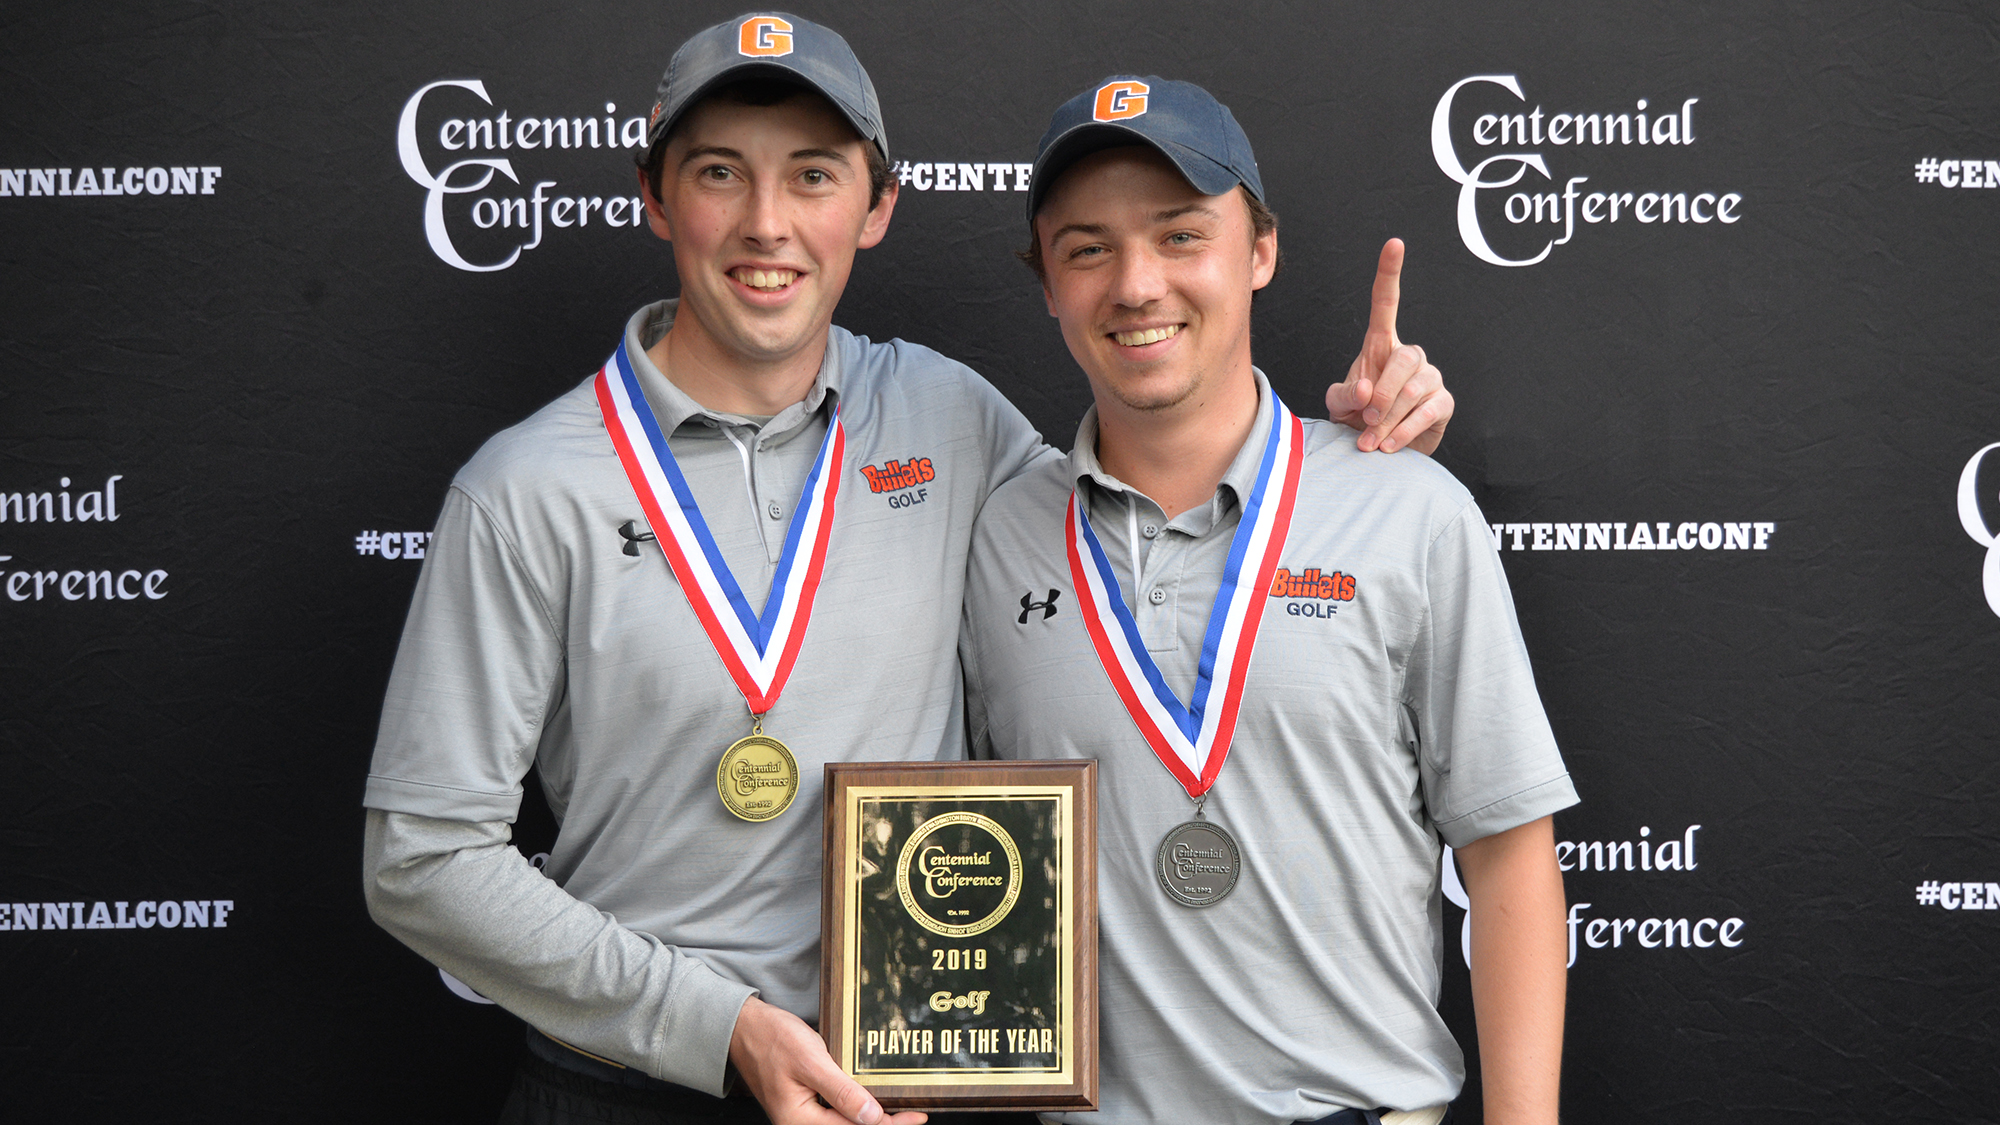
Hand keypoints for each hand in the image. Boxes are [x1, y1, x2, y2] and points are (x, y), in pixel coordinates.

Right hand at [728, 996, 928, 1124]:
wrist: (745, 1027)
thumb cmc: (772, 1039)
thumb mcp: (811, 1061)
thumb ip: (841, 1092)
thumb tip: (873, 1117)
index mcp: (799, 1122)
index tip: (916, 1118)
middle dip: (882, 1124)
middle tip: (915, 1116)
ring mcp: (802, 1117)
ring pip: (844, 1124)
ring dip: (871, 1120)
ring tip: (900, 1111)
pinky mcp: (806, 1106)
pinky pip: (836, 1114)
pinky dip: (856, 1109)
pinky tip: (873, 1103)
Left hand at [1326, 238, 1453, 454]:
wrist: (1380, 450)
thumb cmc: (1358, 418)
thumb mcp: (1340, 405)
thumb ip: (1344, 395)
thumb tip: (1368, 391)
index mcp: (1381, 345)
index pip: (1387, 302)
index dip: (1390, 273)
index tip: (1395, 244)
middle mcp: (1410, 356)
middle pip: (1403, 359)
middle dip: (1381, 394)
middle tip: (1365, 420)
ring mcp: (1430, 377)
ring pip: (1413, 389)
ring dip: (1387, 419)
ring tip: (1370, 440)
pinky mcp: (1443, 403)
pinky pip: (1427, 411)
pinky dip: (1403, 431)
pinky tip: (1388, 445)